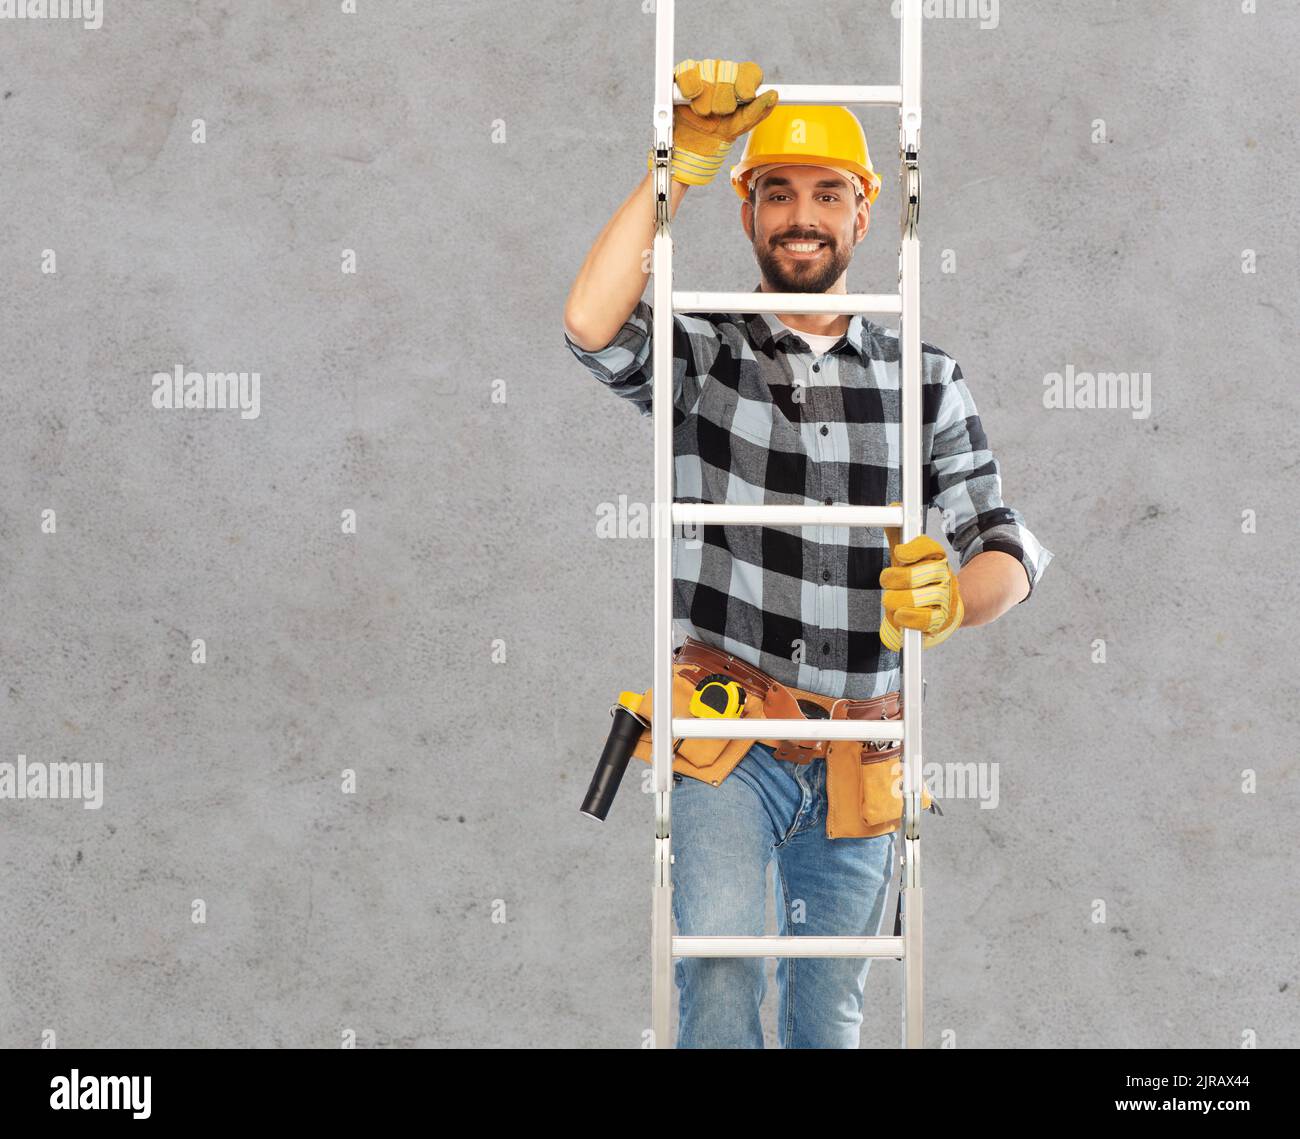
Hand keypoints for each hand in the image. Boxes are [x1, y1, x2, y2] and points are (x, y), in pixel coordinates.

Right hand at [647, 58, 778, 186]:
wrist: (696, 143)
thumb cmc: (721, 130)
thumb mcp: (741, 125)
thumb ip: (758, 110)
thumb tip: (773, 95)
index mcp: (742, 80)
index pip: (750, 71)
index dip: (747, 83)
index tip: (744, 97)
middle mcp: (724, 72)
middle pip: (730, 73)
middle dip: (725, 100)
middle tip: (720, 113)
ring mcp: (704, 70)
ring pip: (710, 75)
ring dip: (707, 101)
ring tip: (704, 112)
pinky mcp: (684, 74)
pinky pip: (689, 73)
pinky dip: (691, 88)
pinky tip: (692, 99)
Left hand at [878, 503, 963, 650]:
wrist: (950, 608)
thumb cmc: (921, 581)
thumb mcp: (911, 557)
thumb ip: (898, 536)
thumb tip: (893, 506)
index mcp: (937, 558)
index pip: (927, 548)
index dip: (912, 550)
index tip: (899, 553)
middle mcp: (942, 577)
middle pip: (914, 575)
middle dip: (894, 579)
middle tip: (888, 581)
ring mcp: (943, 599)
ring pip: (915, 598)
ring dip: (897, 599)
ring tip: (892, 600)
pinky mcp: (940, 621)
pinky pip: (923, 620)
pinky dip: (908, 618)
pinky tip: (900, 615)